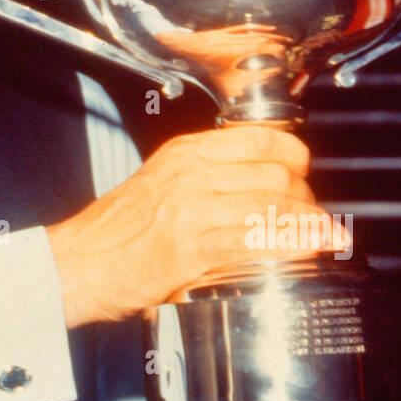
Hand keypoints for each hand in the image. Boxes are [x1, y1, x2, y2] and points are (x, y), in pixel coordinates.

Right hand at [47, 124, 340, 327]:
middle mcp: (191, 173)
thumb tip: (252, 187)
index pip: (260, 137)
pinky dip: (293, 244)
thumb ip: (202, 179)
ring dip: (309, 223)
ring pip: (274, 203)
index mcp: (184, 153)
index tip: (304, 173)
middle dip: (307, 196)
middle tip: (313, 217)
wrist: (78, 264)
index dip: (295, 155)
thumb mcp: (159, 184)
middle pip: (276, 171)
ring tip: (322, 237)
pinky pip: (258, 238)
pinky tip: (309, 250)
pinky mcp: (192, 246)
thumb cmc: (113, 234)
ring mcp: (192, 207)